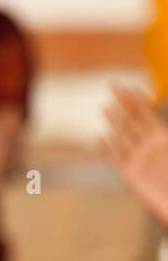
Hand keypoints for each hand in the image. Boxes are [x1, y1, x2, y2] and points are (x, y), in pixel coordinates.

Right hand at [102, 84, 167, 228]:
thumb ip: (165, 137)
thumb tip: (156, 124)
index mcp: (164, 138)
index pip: (149, 114)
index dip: (140, 100)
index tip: (131, 87)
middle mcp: (150, 146)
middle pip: (134, 120)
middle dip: (124, 102)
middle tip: (114, 85)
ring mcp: (139, 159)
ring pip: (123, 136)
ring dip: (115, 121)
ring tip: (106, 108)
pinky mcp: (130, 175)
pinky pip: (116, 159)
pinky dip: (107, 148)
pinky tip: (100, 138)